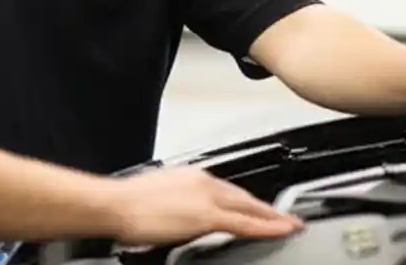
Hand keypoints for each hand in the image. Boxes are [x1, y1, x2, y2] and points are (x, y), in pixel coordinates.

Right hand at [111, 166, 302, 245]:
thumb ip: (177, 201)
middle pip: (244, 197)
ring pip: (250, 209)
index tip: (259, 208)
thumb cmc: (126, 203)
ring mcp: (207, 198)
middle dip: (267, 208)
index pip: (228, 190)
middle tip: (286, 215)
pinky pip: (246, 223)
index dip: (248, 201)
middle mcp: (203, 182)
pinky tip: (281, 230)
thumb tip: (180, 212)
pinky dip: (268, 227)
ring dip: (273, 217)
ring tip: (290, 224)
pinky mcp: (207, 216)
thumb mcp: (157, 194)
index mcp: (191, 176)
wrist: (115, 204)